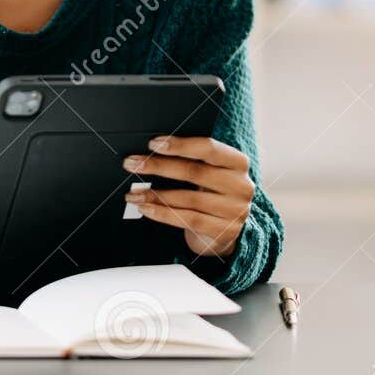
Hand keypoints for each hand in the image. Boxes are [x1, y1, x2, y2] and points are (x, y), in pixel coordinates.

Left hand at [123, 136, 256, 257]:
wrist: (224, 230)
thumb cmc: (210, 193)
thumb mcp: (208, 173)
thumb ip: (190, 161)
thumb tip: (151, 152)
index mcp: (238, 162)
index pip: (209, 148)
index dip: (180, 145)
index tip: (153, 143)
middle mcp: (241, 185)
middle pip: (195, 172)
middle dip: (159, 167)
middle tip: (133, 164)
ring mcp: (235, 210)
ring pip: (188, 198)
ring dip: (155, 195)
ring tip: (134, 193)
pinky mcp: (224, 231)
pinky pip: (188, 219)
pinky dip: (163, 213)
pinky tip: (146, 208)